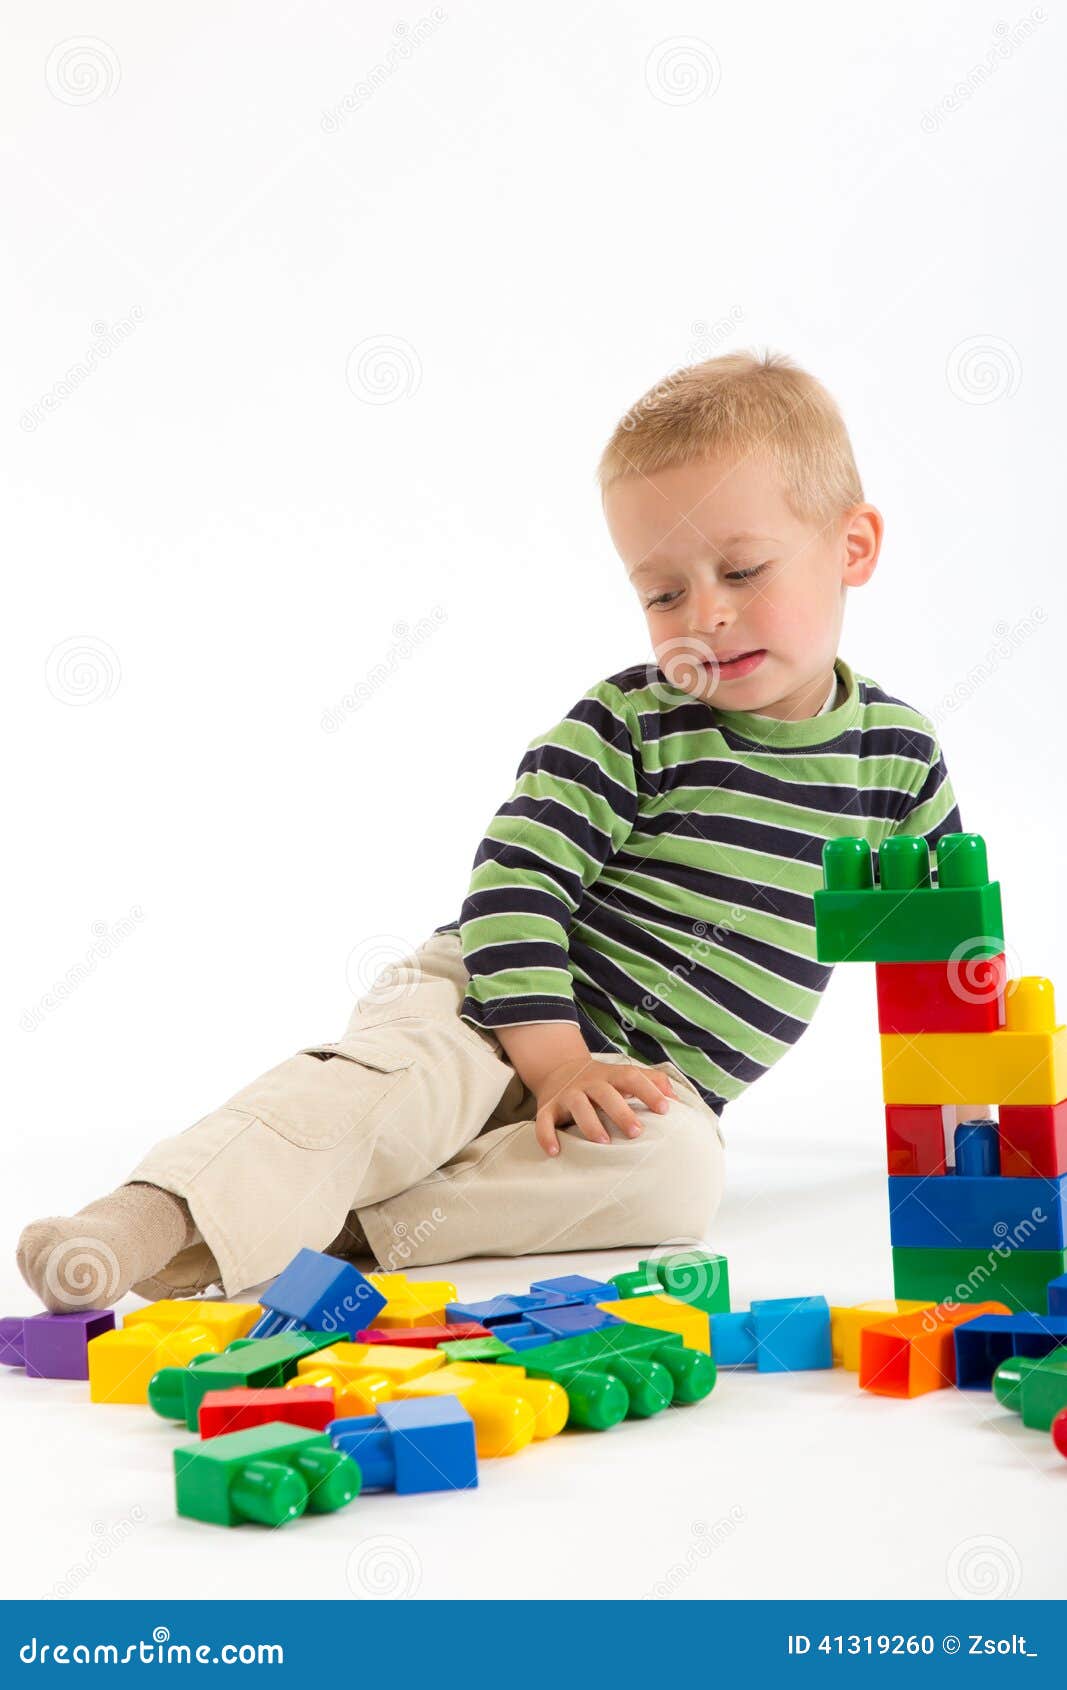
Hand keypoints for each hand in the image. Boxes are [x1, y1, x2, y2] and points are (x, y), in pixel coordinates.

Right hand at [533, 1058, 673, 1157]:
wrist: (557, 1069)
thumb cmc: (602, 1081)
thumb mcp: (624, 1075)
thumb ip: (651, 1081)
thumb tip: (677, 1098)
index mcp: (610, 1075)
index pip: (632, 1077)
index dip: (649, 1091)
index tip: (666, 1109)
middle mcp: (589, 1082)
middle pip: (606, 1093)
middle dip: (621, 1112)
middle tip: (637, 1132)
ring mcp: (567, 1095)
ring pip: (577, 1106)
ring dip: (590, 1123)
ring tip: (603, 1142)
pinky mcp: (547, 1107)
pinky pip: (543, 1121)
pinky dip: (546, 1135)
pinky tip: (555, 1151)